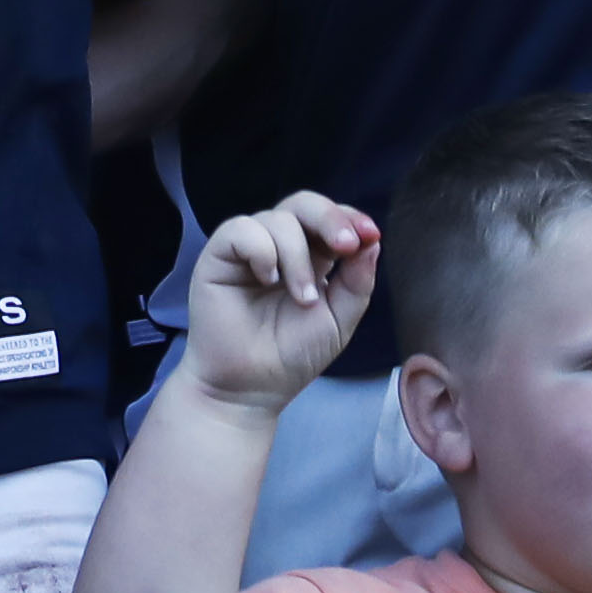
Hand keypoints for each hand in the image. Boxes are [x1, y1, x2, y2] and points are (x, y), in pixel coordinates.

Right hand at [182, 192, 380, 409]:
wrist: (250, 388)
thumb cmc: (292, 356)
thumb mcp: (339, 320)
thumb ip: (357, 282)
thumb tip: (372, 241)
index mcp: (311, 257)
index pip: (330, 220)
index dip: (350, 218)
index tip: (370, 234)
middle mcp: (279, 246)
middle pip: (304, 204)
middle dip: (330, 218)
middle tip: (346, 245)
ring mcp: (249, 248)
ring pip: (278, 218)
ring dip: (298, 256)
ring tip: (302, 298)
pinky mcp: (219, 255)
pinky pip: (242, 229)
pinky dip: (262, 250)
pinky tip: (267, 279)